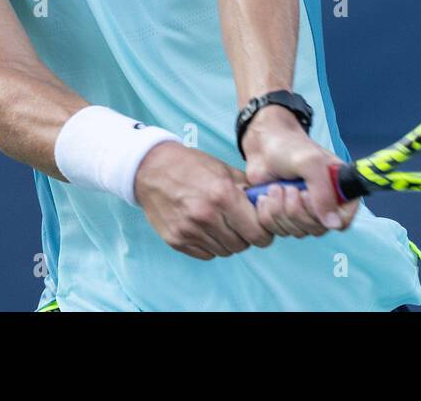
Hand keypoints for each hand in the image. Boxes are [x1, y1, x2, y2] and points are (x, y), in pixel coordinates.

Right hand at [133, 142, 274, 259]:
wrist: (151, 169)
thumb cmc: (191, 166)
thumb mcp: (223, 169)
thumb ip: (247, 189)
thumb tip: (269, 204)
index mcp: (223, 195)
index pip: (258, 233)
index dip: (264, 231)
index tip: (260, 225)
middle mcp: (207, 215)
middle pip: (242, 245)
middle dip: (246, 236)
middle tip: (239, 223)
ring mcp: (189, 230)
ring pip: (225, 251)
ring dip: (228, 241)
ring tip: (220, 223)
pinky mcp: (176, 240)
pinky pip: (206, 254)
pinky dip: (210, 245)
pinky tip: (205, 228)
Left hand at [241, 104, 359, 236]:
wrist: (263, 144)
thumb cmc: (290, 147)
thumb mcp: (311, 163)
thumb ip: (324, 193)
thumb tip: (333, 224)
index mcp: (340, 191)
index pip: (343, 222)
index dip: (322, 214)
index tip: (307, 195)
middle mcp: (324, 205)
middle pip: (316, 229)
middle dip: (296, 209)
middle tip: (288, 187)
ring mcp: (303, 213)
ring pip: (295, 232)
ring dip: (279, 210)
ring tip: (277, 187)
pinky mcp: (283, 217)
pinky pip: (277, 231)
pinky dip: (267, 214)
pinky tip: (266, 195)